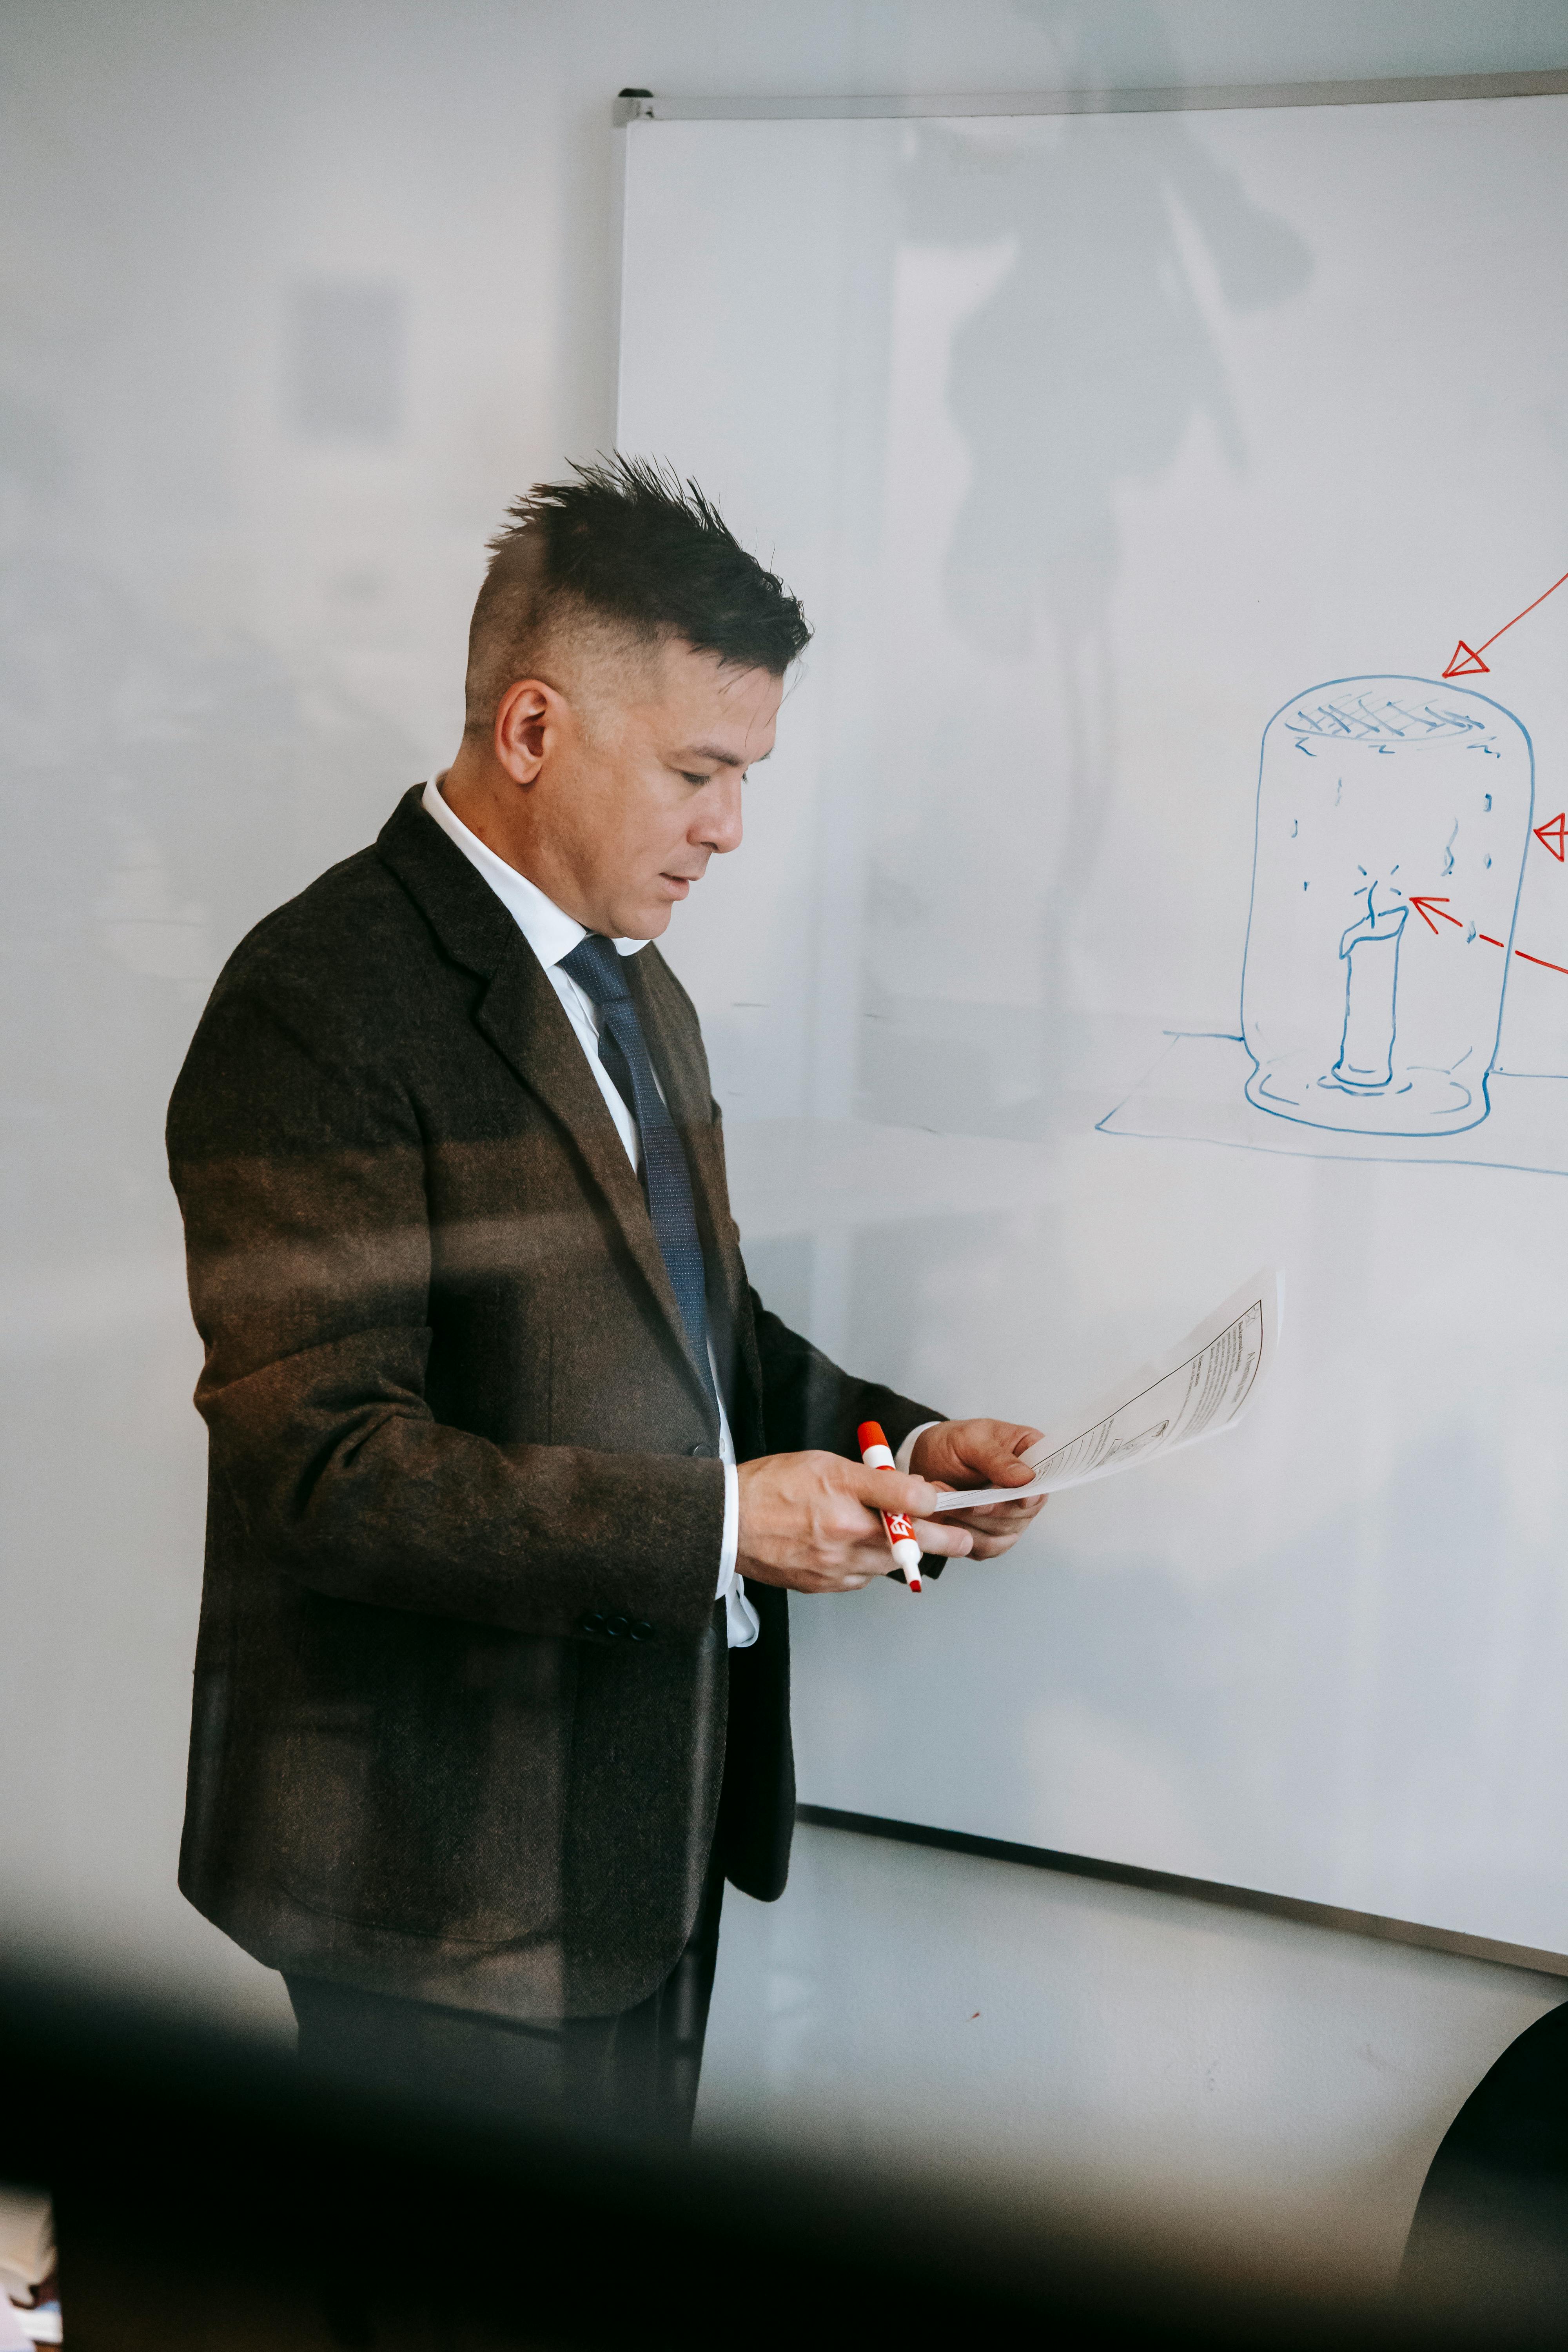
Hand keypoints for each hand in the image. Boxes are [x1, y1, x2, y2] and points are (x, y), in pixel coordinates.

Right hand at [736, 1450, 974, 1593]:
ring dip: (900, 1552)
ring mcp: (834, 1570)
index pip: (909, 1507)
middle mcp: (844, 1542)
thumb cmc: (771, 1486)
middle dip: (941, 1541)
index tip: (953, 1505)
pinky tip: (854, 1546)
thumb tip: (916, 1489)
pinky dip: (866, 1563)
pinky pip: (860, 1576)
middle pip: (908, 1545)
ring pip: (885, 1563)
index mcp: (846, 1507)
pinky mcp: (823, 1585)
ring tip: (904, 1536)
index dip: (938, 1506)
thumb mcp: (825, 1465)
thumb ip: (875, 1479)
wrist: (726, 1524)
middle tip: (963, 1540)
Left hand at [908, 1419, 1046, 1559]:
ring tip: (946, 1502)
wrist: (925, 1464)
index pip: (1048, 1476)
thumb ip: (996, 1457)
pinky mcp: (995, 1535)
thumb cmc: (950, 1445)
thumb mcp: (969, 1440)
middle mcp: (1027, 1487)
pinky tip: (948, 1517)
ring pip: (1005, 1531)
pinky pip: (988, 1547)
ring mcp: (1013, 1513)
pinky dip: (965, 1536)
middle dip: (991, 1509)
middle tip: (961, 1499)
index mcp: (1030, 1452)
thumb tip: (1026, 1477)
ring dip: (972, 1521)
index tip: (1021, 1500)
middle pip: (1026, 1511)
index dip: (1035, 1491)